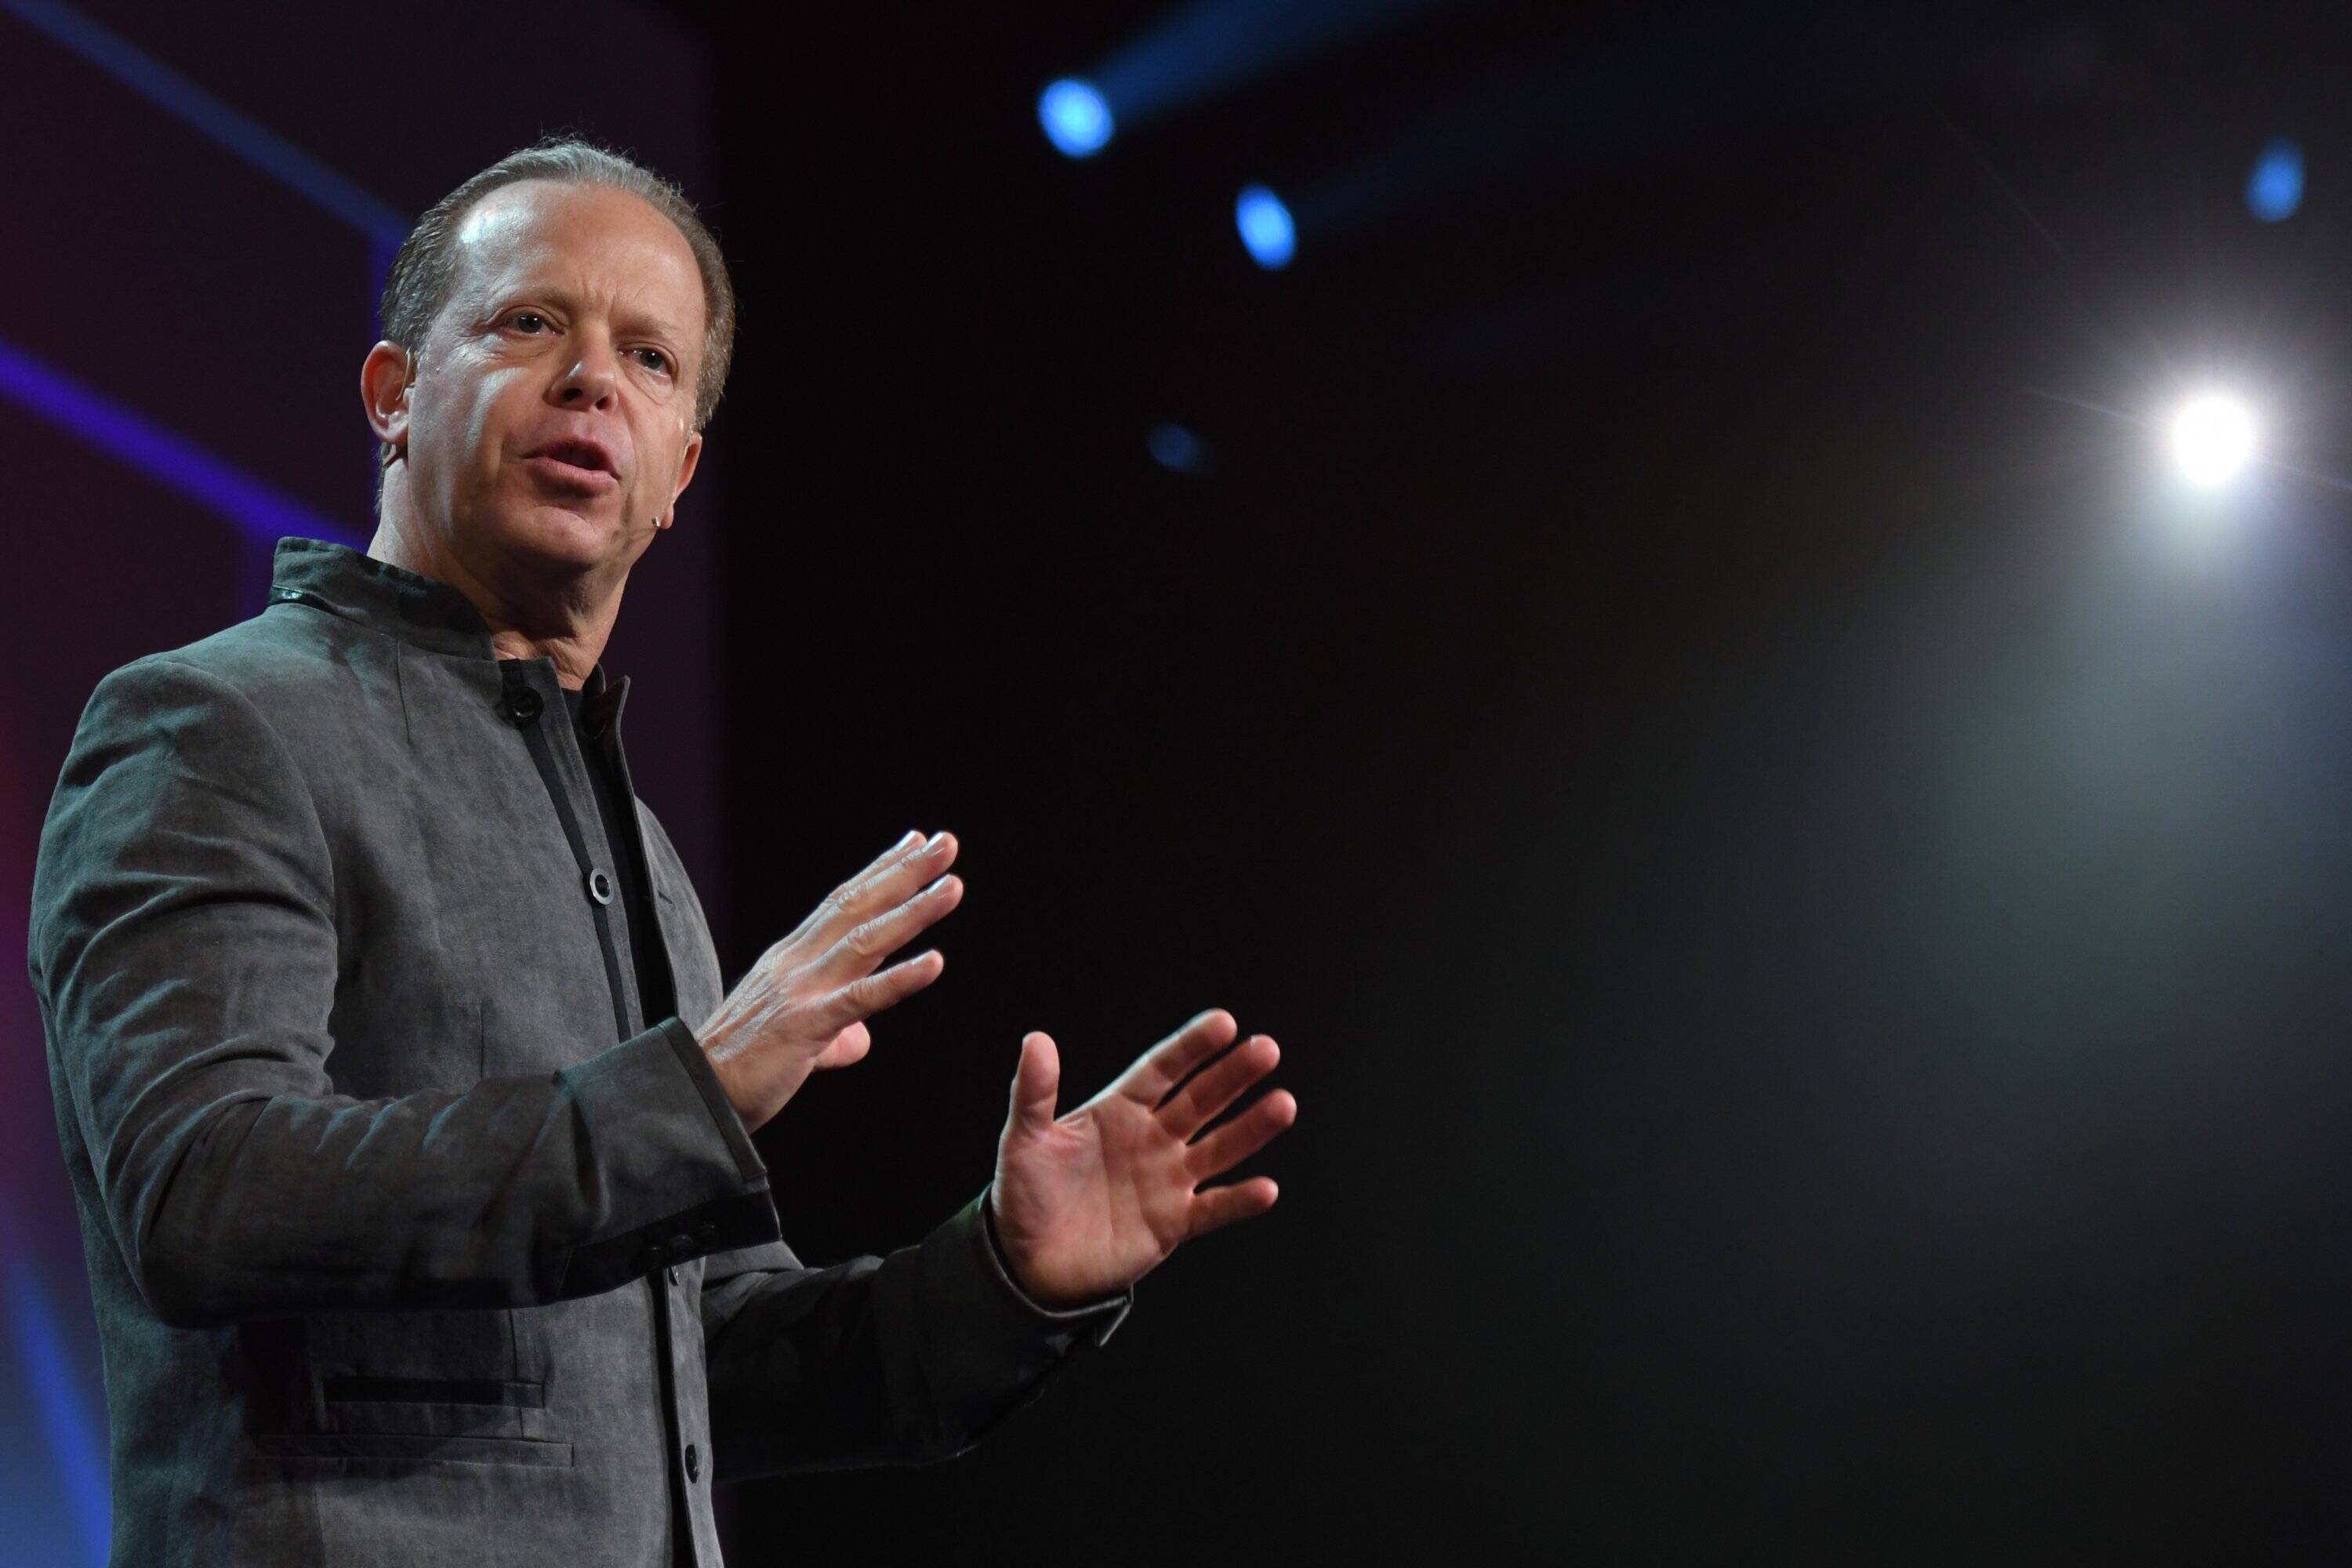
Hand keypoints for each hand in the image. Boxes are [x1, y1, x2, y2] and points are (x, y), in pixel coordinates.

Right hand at [696, 830, 962, 1132]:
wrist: (689, 1092)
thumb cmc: (739, 1067)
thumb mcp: (794, 1038)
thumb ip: (833, 1032)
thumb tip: (861, 1039)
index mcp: (792, 959)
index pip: (843, 903)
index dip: (880, 871)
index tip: (913, 842)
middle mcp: (797, 963)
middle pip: (858, 906)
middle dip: (905, 872)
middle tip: (946, 842)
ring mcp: (800, 991)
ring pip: (865, 940)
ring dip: (913, 910)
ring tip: (953, 884)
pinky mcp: (804, 1026)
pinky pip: (860, 999)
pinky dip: (900, 978)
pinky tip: (936, 961)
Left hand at [988, 1008, 1295, 1307]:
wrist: (1027, 1265)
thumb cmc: (1024, 1196)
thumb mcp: (1024, 1141)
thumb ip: (1033, 1092)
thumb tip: (1036, 1039)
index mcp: (1119, 1111)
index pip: (1162, 1070)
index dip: (1191, 1047)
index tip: (1225, 1023)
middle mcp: (1151, 1139)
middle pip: (1200, 1100)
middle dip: (1233, 1075)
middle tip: (1266, 1049)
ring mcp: (1166, 1181)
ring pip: (1218, 1148)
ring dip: (1251, 1128)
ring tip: (1283, 1105)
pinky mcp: (1172, 1224)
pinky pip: (1213, 1209)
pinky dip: (1240, 1201)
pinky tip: (1266, 1189)